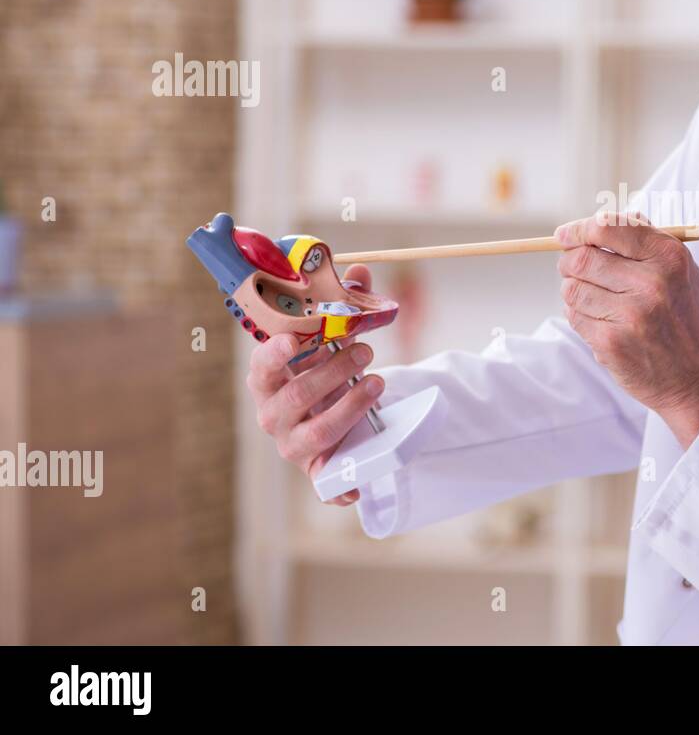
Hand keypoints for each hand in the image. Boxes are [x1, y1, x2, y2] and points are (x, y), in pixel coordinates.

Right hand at [245, 263, 384, 504]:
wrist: (332, 414)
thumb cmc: (325, 369)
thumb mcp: (333, 338)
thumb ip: (344, 304)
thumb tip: (360, 272)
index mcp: (267, 377)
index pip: (262, 366)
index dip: (275, 354)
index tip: (293, 341)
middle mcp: (273, 413)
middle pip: (297, 395)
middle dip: (332, 372)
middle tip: (364, 350)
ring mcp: (292, 444)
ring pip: (318, 430)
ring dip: (349, 406)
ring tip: (376, 382)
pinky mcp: (316, 470)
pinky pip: (327, 482)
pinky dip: (341, 485)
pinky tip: (357, 483)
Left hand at [556, 211, 698, 447]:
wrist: (697, 378)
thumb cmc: (685, 318)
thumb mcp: (683, 271)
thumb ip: (647, 240)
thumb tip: (599, 222)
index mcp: (669, 257)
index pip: (608, 227)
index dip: (579, 229)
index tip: (564, 234)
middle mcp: (651, 283)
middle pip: (582, 258)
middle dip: (569, 261)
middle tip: (572, 266)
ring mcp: (630, 314)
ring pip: (572, 288)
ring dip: (574, 290)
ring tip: (595, 299)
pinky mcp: (611, 342)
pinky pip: (574, 316)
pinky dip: (580, 315)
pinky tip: (602, 321)